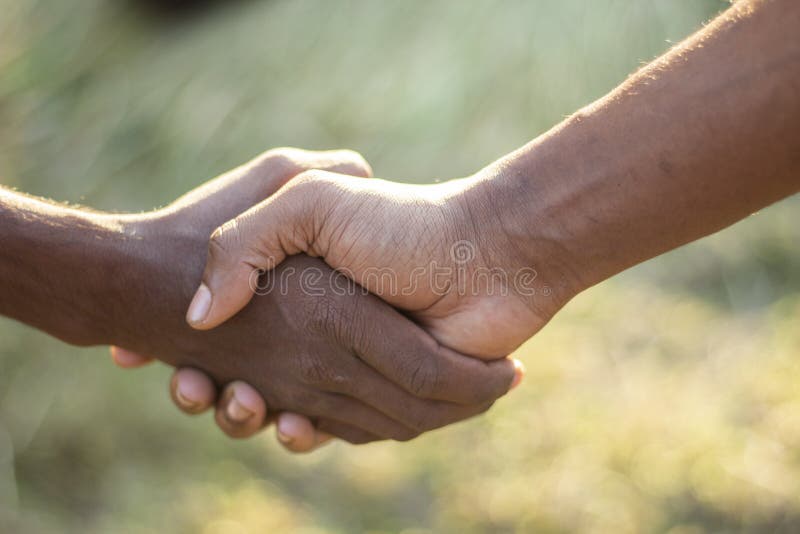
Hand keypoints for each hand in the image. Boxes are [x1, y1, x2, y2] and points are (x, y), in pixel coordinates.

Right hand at [109, 148, 519, 447]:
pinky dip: (310, 434)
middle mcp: (323, 332)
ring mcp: (355, 367)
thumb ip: (249, 239)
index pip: (229, 328)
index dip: (184, 344)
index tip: (134, 352)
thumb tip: (198, 315)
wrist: (486, 253)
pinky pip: (343, 428)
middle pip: (250, 376)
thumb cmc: (401, 224)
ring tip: (240, 403)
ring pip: (290, 409)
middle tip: (190, 386)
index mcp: (302, 292)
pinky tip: (292, 425)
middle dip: (210, 390)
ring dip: (251, 418)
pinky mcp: (389, 398)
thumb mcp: (309, 202)